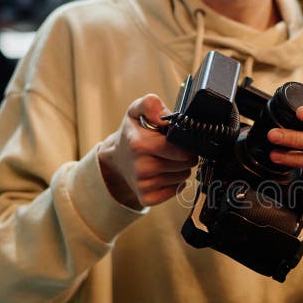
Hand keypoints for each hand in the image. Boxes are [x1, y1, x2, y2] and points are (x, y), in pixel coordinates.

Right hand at [98, 94, 196, 208]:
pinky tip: (165, 173)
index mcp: (139, 144)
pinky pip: (177, 190)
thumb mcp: (137, 111)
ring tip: (167, 159)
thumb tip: (166, 117)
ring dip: (180, 168)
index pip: (181, 150)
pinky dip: (176, 182)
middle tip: (174, 149)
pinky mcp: (147, 197)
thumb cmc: (132, 134)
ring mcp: (143, 184)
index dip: (186, 143)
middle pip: (186, 164)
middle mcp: (141, 166)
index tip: (179, 139)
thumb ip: (151, 104)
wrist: (116, 159)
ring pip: (183, 177)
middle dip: (186, 155)